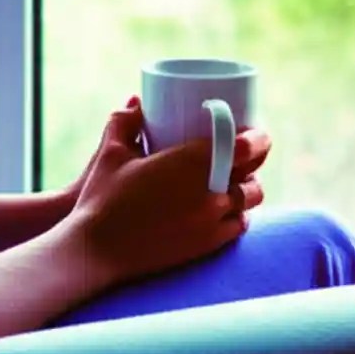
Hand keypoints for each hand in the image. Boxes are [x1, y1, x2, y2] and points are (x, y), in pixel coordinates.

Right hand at [67, 97, 271, 285]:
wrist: (96, 251)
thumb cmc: (102, 198)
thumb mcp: (111, 153)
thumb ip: (125, 122)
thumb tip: (137, 102)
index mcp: (192, 162)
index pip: (245, 146)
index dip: (258, 137)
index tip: (255, 133)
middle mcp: (210, 191)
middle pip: (252, 171)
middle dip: (255, 160)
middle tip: (245, 153)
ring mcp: (212, 221)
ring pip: (250, 200)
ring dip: (248, 187)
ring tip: (236, 180)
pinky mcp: (207, 245)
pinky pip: (239, 226)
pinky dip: (239, 214)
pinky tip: (230, 209)